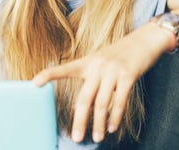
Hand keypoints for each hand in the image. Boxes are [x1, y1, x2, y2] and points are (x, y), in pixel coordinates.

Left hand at [32, 25, 170, 142]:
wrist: (144, 40)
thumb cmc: (120, 54)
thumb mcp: (101, 61)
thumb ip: (92, 79)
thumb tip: (87, 106)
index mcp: (87, 62)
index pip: (64, 69)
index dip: (49, 75)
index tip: (34, 83)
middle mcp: (97, 66)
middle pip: (84, 98)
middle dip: (80, 120)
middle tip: (77, 137)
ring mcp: (112, 70)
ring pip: (102, 103)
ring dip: (99, 123)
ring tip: (97, 137)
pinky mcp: (128, 75)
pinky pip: (120, 100)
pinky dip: (116, 117)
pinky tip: (113, 127)